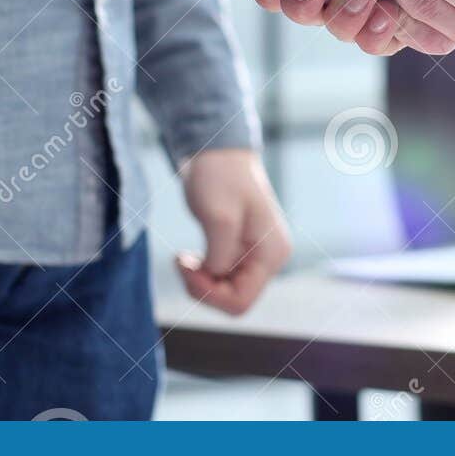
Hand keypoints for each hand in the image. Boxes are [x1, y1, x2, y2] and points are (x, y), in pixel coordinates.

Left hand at [176, 148, 290, 315]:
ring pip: (224, 291)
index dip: (209, 294)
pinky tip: (190, 257)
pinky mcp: (240, 252)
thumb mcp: (218, 217)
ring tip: (184, 258)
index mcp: (272, 253)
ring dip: (199, 281)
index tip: (188, 266)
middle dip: (203, 287)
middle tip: (182, 261)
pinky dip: (201, 273)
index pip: (241, 302)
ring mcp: (255, 256)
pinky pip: (220, 278)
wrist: (218, 153)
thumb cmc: (221, 178)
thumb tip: (216, 276)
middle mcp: (269, 259)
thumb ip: (221, 255)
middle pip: (233, 300)